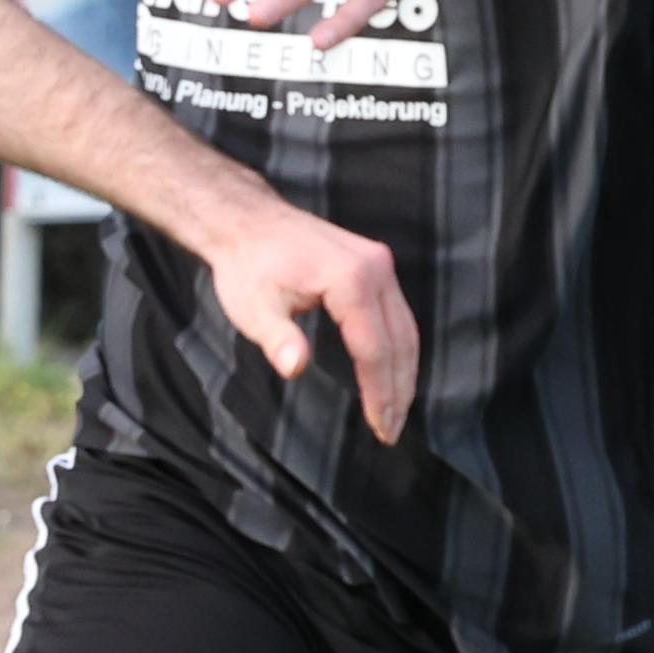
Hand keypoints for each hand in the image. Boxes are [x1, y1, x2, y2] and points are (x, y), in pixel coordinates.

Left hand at [196, 196, 420, 442]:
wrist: (247, 221)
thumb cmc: (247, 267)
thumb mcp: (253, 308)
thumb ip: (277, 339)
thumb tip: (294, 368)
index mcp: (351, 279)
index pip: (374, 349)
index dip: (379, 393)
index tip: (381, 429)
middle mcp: (375, 268)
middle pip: (401, 340)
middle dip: (399, 390)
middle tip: (392, 431)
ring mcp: (380, 263)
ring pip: (406, 328)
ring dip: (404, 372)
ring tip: (396, 411)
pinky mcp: (376, 264)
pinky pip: (397, 313)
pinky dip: (398, 348)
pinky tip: (391, 374)